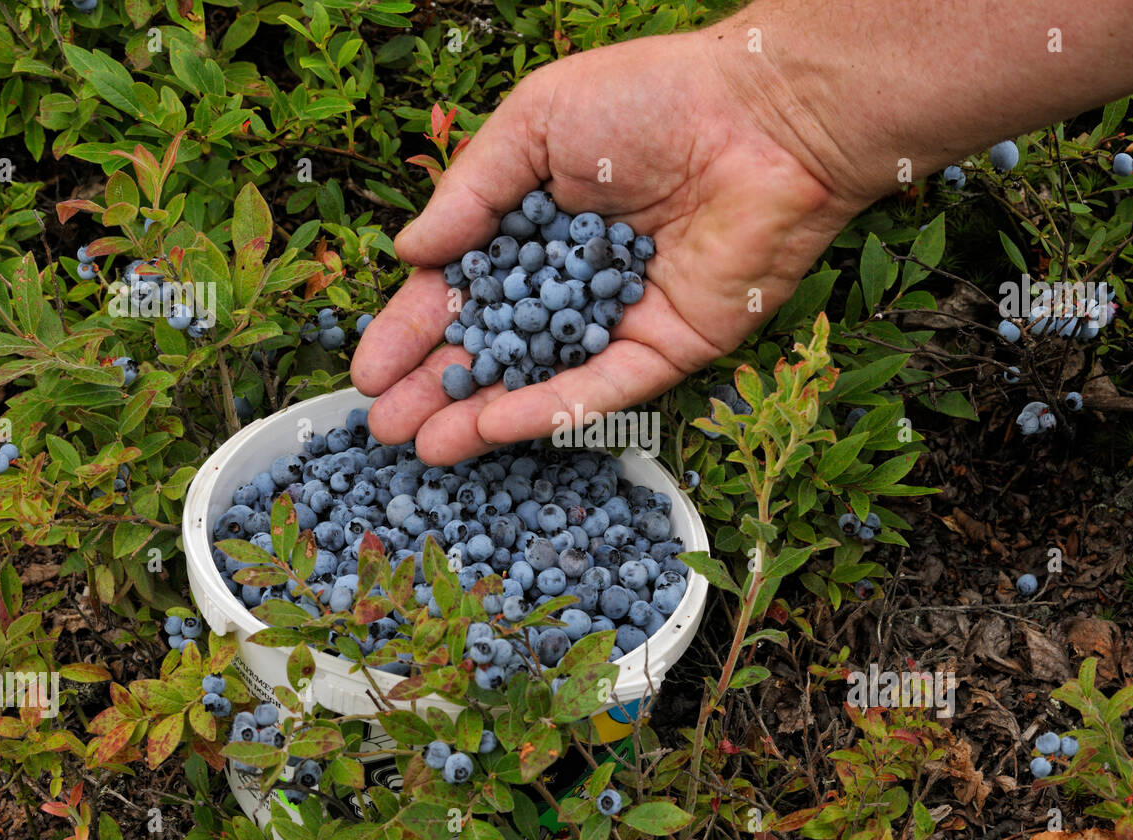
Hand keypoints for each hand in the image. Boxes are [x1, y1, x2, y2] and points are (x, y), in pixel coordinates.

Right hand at [351, 29, 855, 463]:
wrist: (764, 117)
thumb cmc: (650, 99)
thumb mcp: (535, 124)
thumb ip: (470, 192)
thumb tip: (409, 254)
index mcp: (537, 221)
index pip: (463, 286)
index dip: (414, 326)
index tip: (368, 368)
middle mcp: (574, 277)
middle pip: (495, 344)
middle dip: (437, 384)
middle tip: (384, 428)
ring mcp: (619, 318)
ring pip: (539, 377)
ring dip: (480, 414)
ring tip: (423, 446)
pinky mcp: (667, 348)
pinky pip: (600, 388)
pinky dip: (547, 409)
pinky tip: (492, 429)